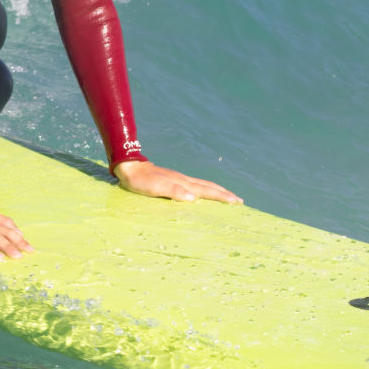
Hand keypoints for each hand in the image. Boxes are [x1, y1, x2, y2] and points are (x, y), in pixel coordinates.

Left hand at [114, 160, 242, 204]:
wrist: (129, 166)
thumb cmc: (139, 181)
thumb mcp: (154, 187)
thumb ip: (172, 191)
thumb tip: (192, 198)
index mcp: (182, 183)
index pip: (206, 190)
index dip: (222, 196)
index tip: (236, 202)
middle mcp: (183, 180)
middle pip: (209, 186)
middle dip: (225, 194)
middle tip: (239, 201)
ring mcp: (179, 178)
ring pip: (203, 185)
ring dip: (217, 191)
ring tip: (228, 196)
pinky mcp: (174, 179)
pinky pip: (195, 185)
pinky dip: (206, 189)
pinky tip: (203, 193)